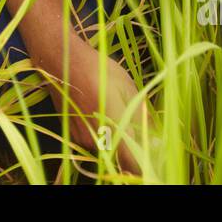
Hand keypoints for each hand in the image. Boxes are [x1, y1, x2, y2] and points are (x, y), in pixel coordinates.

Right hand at [54, 36, 158, 174]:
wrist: (64, 61)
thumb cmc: (98, 69)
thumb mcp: (127, 88)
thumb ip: (142, 118)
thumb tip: (157, 142)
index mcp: (113, 126)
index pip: (134, 160)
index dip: (145, 158)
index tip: (152, 148)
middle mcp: (97, 138)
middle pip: (122, 155)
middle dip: (132, 144)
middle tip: (133, 121)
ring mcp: (83, 139)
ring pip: (108, 148)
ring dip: (116, 137)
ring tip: (113, 110)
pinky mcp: (73, 135)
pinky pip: (95, 142)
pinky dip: (102, 133)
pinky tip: (100, 111)